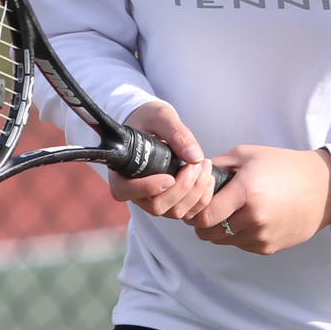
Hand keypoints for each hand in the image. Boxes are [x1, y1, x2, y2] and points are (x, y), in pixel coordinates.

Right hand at [107, 101, 214, 221]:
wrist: (154, 126)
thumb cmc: (150, 119)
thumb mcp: (160, 116)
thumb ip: (176, 132)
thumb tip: (193, 156)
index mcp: (122, 171)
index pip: (125, 191)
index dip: (147, 188)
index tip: (169, 177)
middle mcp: (135, 191)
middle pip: (156, 206)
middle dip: (182, 188)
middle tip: (196, 164)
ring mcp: (153, 199)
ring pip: (174, 212)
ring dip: (195, 192)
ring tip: (204, 165)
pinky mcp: (170, 202)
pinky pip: (187, 213)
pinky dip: (202, 199)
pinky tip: (208, 177)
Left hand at [190, 146, 330, 254]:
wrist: (324, 187)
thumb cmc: (284, 166)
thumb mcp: (248, 154)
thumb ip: (217, 165)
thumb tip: (191, 174)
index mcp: (246, 191)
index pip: (204, 215)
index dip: (194, 210)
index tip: (196, 202)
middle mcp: (254, 218)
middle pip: (209, 233)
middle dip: (203, 222)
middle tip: (209, 208)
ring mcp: (262, 236)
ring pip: (223, 241)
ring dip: (221, 229)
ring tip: (230, 211)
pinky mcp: (270, 247)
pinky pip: (241, 245)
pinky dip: (238, 235)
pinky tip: (249, 218)